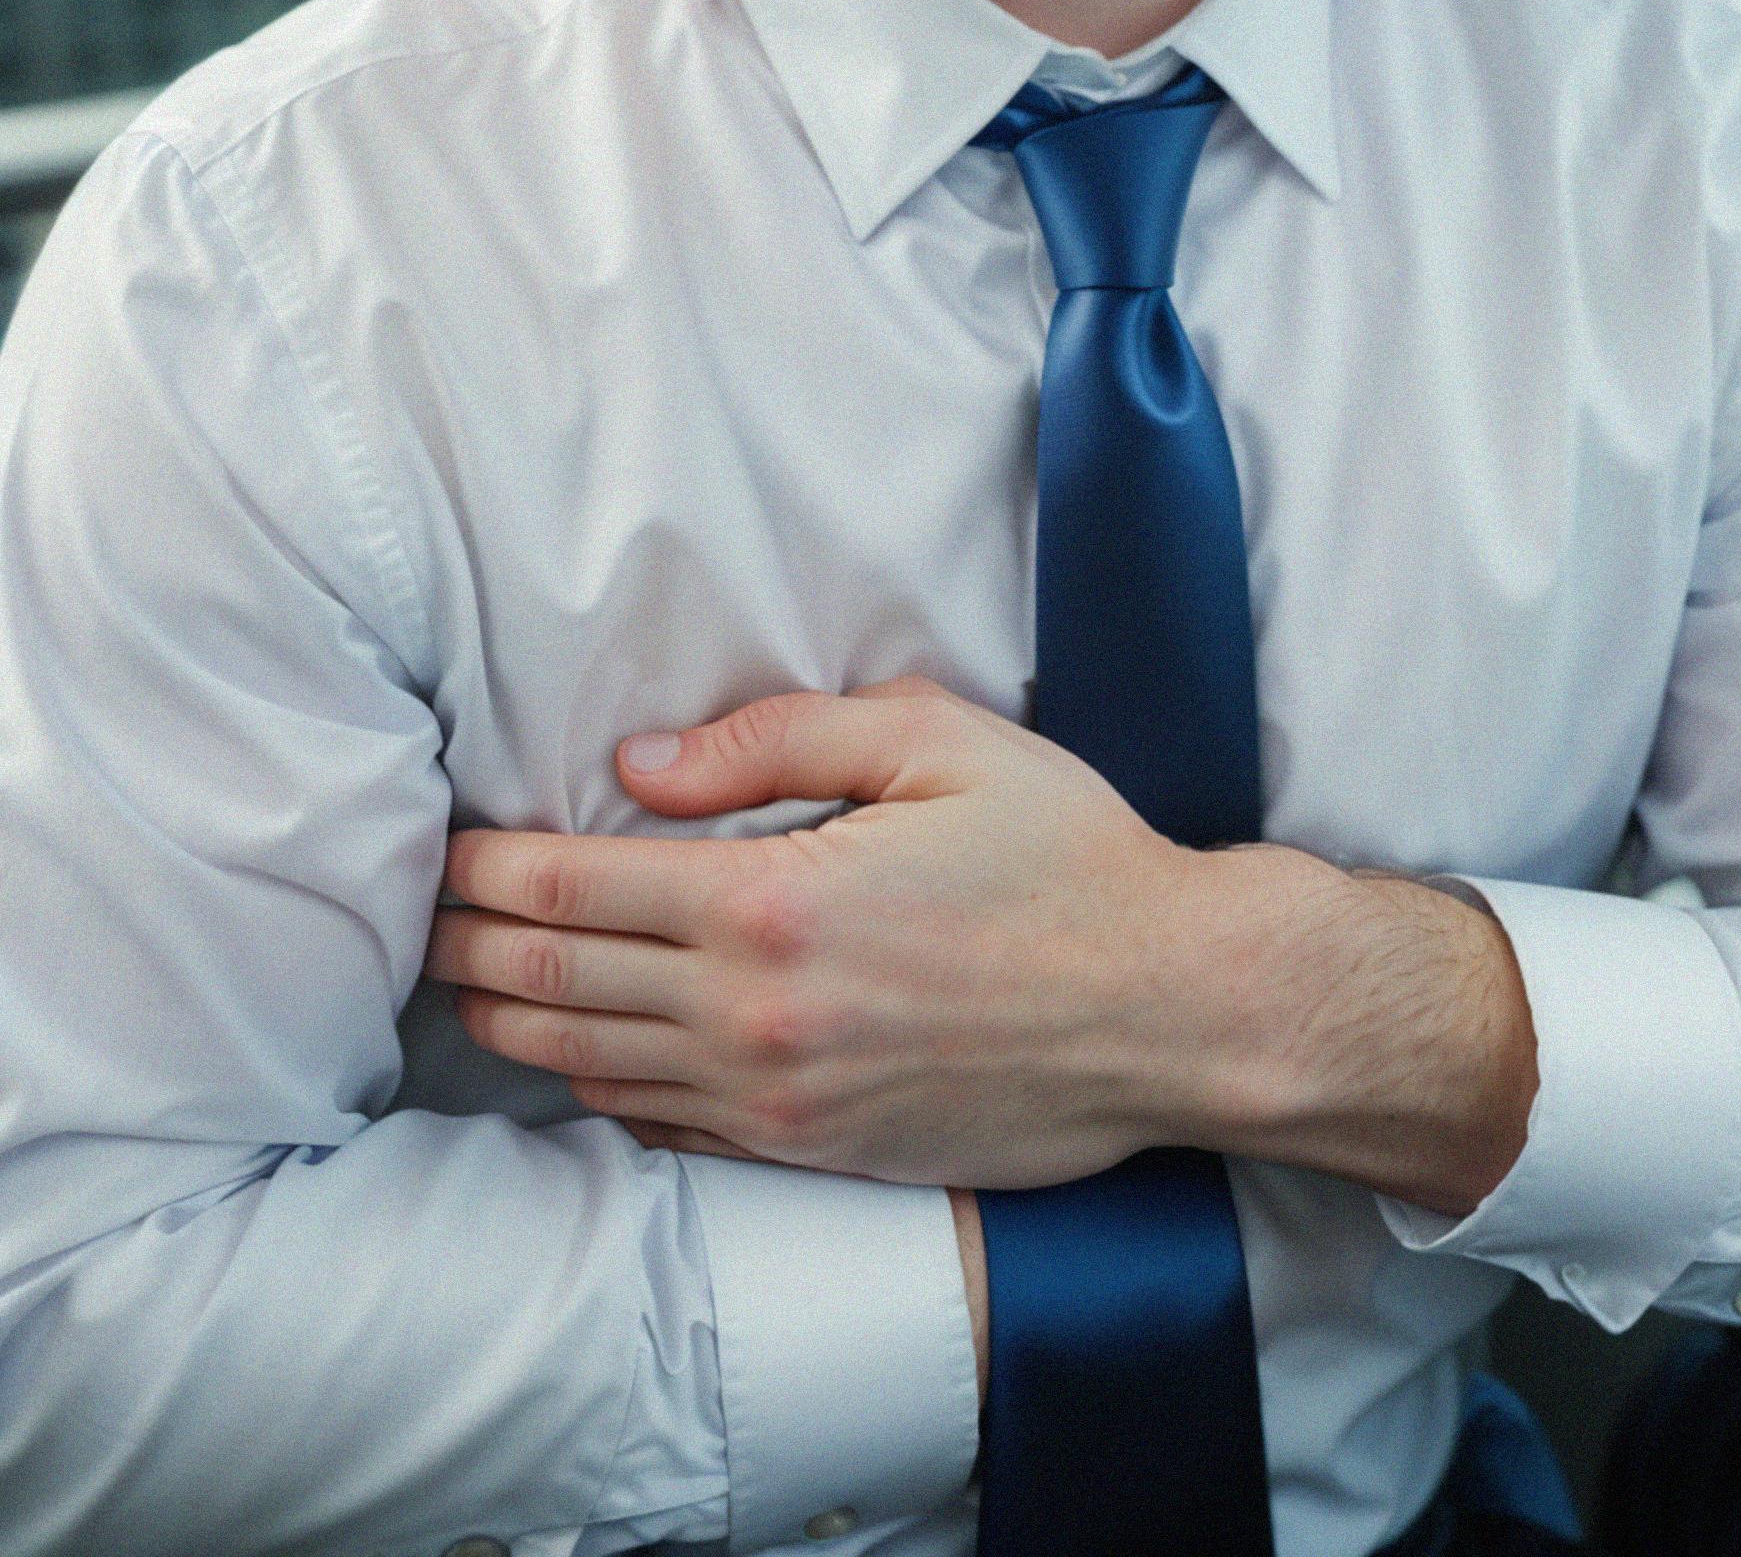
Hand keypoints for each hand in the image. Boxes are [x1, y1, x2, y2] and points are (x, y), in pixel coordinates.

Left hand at [426, 675, 1213, 1190]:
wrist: (1167, 1009)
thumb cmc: (1061, 857)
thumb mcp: (933, 742)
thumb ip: (774, 740)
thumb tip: (637, 770)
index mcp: (773, 904)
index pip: (571, 890)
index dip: (487, 868)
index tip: (446, 845)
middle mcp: (755, 1018)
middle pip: (552, 986)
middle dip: (466, 946)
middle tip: (421, 913)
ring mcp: (777, 1102)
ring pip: (588, 1067)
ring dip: (508, 1023)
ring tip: (462, 981)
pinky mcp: (808, 1153)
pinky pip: (660, 1127)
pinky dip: (594, 1087)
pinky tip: (573, 1052)